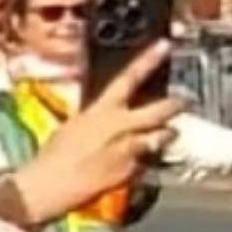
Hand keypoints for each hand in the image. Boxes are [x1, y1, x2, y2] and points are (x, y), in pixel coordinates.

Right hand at [24, 56, 186, 220]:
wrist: (49, 185)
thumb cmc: (53, 156)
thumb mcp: (74, 125)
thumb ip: (97, 117)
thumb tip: (108, 115)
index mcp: (102, 110)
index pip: (129, 77)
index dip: (149, 59)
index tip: (164, 46)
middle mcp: (121, 126)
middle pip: (161, 109)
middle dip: (176, 105)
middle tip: (182, 102)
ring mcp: (130, 150)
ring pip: (163, 137)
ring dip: (166, 136)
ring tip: (165, 136)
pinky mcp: (132, 172)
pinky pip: (147, 163)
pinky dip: (145, 162)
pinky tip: (134, 164)